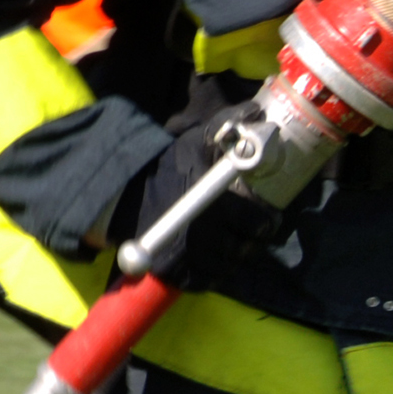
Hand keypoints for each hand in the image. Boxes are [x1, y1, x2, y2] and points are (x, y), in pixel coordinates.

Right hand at [112, 102, 285, 288]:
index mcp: (214, 204)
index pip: (257, 222)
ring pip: (231, 265)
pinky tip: (212, 253)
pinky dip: (214, 271)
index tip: (267, 215)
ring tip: (231, 238)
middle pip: (247, 247)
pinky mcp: (177, 275)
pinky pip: (208, 280)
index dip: (266, 220)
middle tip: (251, 227)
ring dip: (235, 253)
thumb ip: (228, 127)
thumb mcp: (196, 143)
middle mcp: (204, 235)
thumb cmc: (169, 168)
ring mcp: (189, 258)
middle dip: (253, 237)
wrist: (126, 196)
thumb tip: (258, 112)